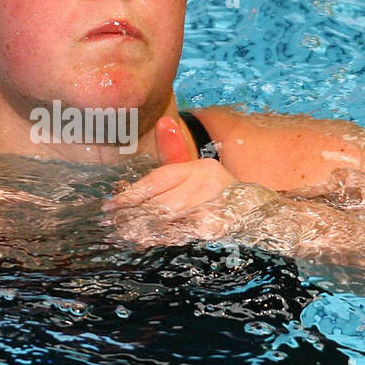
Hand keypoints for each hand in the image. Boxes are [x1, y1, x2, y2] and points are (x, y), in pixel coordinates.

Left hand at [103, 115, 254, 246]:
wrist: (254, 213)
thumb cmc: (213, 190)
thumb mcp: (195, 169)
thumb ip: (173, 151)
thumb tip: (163, 122)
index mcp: (197, 168)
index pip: (157, 181)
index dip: (132, 194)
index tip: (110, 205)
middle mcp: (206, 185)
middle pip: (161, 203)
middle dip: (133, 215)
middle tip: (111, 225)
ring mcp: (212, 208)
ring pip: (170, 221)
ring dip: (143, 230)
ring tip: (123, 236)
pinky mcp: (216, 229)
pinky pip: (182, 235)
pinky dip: (163, 240)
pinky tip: (145, 243)